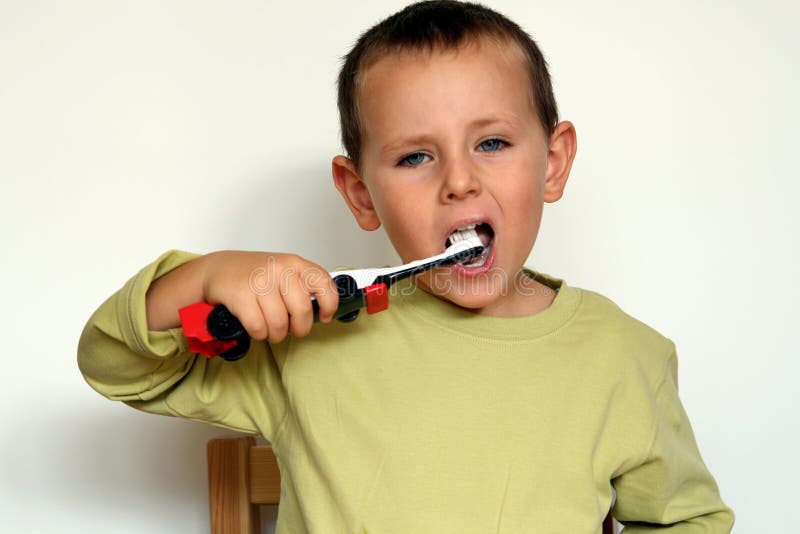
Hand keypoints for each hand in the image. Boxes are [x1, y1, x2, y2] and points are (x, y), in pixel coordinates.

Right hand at [199, 251, 338, 342]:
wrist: (218, 269)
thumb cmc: (253, 275)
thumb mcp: (282, 272)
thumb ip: (302, 286)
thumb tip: (321, 311)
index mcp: (294, 263)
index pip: (323, 283)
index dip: (329, 304)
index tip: (324, 316)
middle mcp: (280, 269)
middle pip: (302, 311)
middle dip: (298, 328)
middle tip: (291, 328)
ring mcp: (260, 282)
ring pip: (280, 324)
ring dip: (275, 334)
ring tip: (270, 328)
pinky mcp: (241, 296)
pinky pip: (259, 328)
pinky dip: (258, 334)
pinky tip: (255, 326)